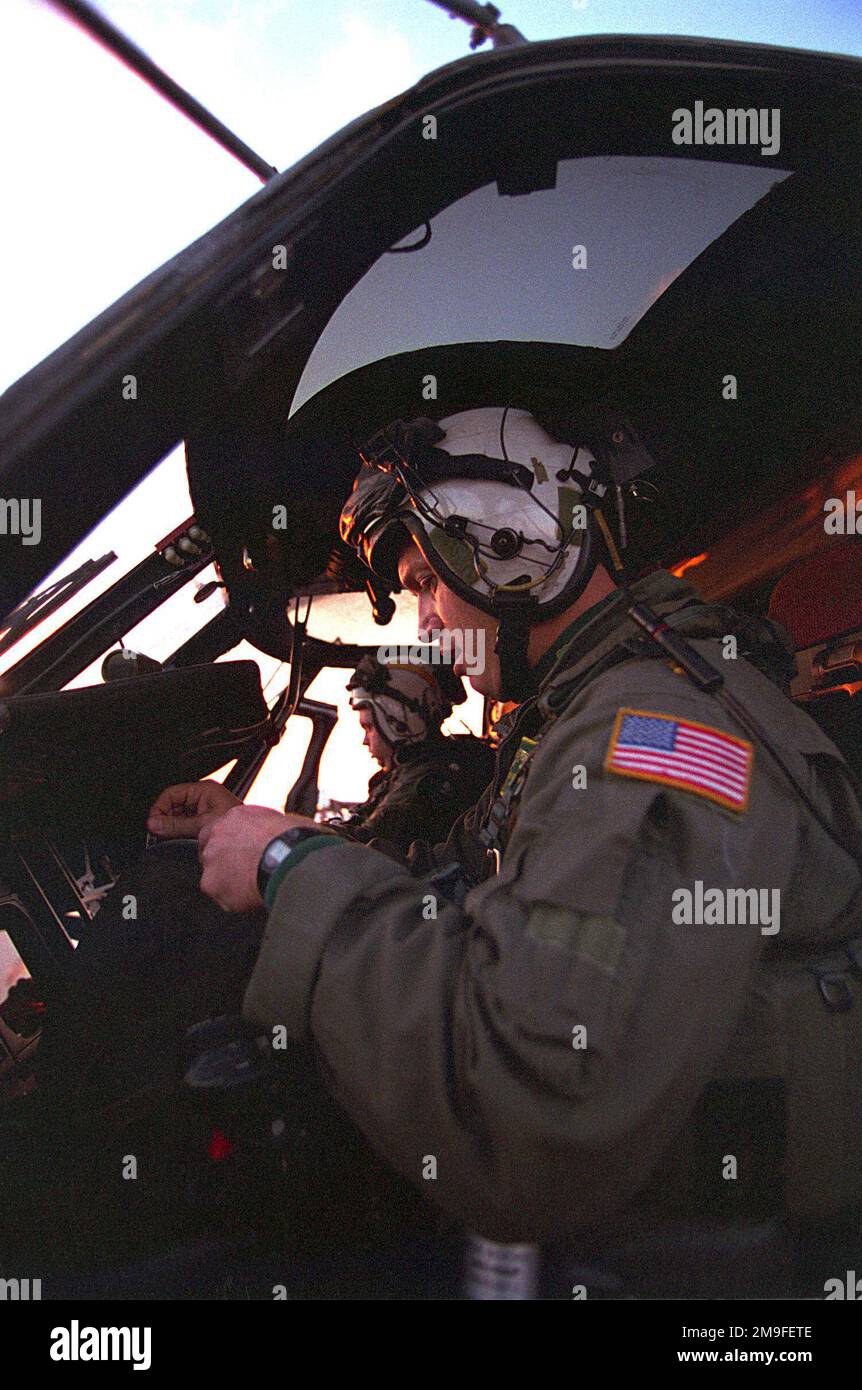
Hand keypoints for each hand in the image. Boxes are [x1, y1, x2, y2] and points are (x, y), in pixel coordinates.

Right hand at [147, 779, 240, 836]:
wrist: (254, 842)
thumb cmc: (236, 827)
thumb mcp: (201, 825)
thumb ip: (175, 825)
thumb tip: (153, 824)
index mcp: (203, 790)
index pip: (171, 794)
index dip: (159, 808)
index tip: (152, 823)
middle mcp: (203, 797)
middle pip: (173, 805)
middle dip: (165, 819)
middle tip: (159, 833)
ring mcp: (205, 808)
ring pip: (179, 816)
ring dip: (173, 827)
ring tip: (172, 837)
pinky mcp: (207, 821)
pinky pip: (187, 824)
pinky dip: (181, 832)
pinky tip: (181, 839)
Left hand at [198, 806, 317, 912]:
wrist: (289, 858)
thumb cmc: (293, 839)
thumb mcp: (279, 821)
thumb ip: (264, 828)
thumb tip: (275, 834)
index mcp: (234, 817)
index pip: (220, 831)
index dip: (230, 846)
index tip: (241, 855)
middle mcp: (216, 835)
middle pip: (212, 853)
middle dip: (226, 865)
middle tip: (247, 874)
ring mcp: (211, 860)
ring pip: (215, 877)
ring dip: (231, 884)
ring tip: (255, 886)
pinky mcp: (211, 883)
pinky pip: (222, 898)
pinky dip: (236, 902)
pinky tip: (254, 896)